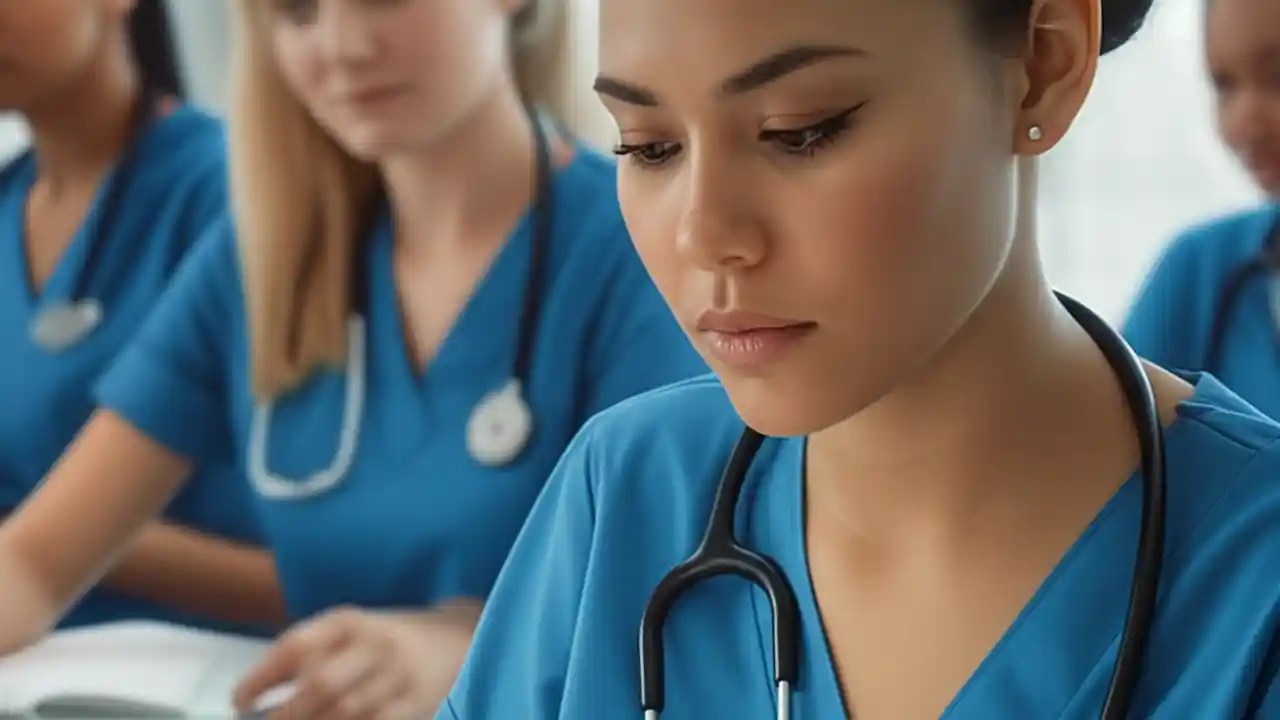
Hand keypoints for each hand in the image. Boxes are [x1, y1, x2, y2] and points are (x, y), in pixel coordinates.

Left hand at [233, 601, 481, 719]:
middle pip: (321, 684)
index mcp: (349, 621)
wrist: (459, 637)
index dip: (261, 677)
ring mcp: (399, 674)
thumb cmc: (386, 640)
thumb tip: (256, 695)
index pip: (296, 646)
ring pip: (346, 712)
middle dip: (287, 714)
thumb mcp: (351, 631)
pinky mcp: (418, 703)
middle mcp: (374, 643)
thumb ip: (310, 655)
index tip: (238, 701)